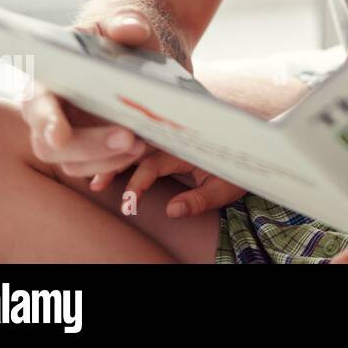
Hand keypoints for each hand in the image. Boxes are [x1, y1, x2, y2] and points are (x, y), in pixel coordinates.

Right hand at [21, 9, 163, 177]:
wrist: (139, 55)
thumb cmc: (124, 36)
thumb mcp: (127, 23)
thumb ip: (127, 22)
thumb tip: (131, 28)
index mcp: (48, 80)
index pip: (38, 103)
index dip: (45, 120)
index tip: (60, 135)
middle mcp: (51, 113)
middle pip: (52, 145)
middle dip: (90, 146)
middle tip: (129, 138)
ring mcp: (71, 136)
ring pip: (75, 164)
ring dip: (109, 160)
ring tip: (143, 144)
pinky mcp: (93, 151)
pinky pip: (99, 168)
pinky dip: (121, 165)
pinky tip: (146, 151)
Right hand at [97, 149, 245, 216]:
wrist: (254, 145)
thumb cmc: (239, 167)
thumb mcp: (225, 187)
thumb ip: (199, 200)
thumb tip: (171, 211)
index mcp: (187, 146)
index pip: (154, 164)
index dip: (138, 184)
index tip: (127, 205)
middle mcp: (175, 137)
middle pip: (137, 147)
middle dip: (113, 164)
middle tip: (95, 184)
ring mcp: (171, 136)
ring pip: (136, 143)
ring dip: (115, 157)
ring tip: (94, 178)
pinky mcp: (169, 139)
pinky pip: (143, 142)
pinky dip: (124, 152)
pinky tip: (107, 163)